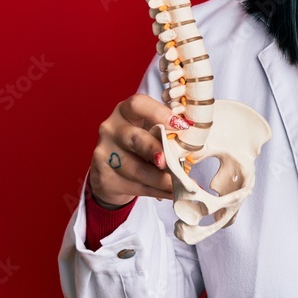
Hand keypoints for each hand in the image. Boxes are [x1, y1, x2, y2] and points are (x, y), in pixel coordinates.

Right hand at [88, 93, 189, 207]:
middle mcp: (111, 129)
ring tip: (181, 184)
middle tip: (171, 161)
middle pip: (134, 138)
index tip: (181, 126)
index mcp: (125, 112)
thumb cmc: (139, 144)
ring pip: (136, 168)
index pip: (137, 104)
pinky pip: (135, 186)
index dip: (159, 113)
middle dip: (155, 150)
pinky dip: (157, 191)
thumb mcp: (149, 131)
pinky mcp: (104, 177)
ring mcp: (104, 153)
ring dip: (161, 179)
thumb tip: (193, 140)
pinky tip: (172, 192)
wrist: (113, 169)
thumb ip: (165, 132)